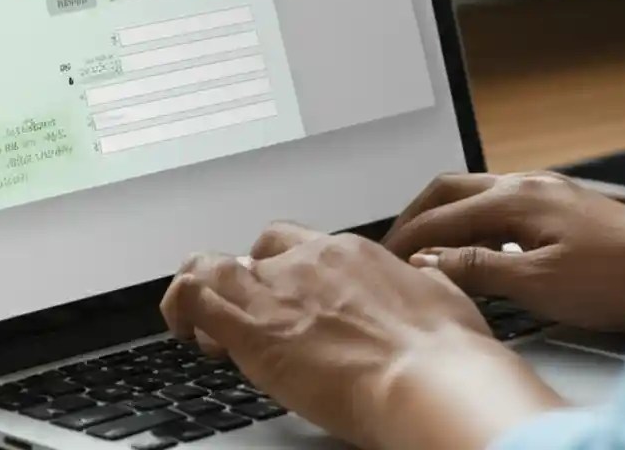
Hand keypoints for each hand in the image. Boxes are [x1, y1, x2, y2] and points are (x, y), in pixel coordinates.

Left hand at [160, 222, 565, 449]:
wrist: (429, 379)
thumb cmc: (445, 351)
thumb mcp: (441, 297)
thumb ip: (420, 283)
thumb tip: (423, 278)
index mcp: (352, 255)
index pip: (299, 245)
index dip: (284, 269)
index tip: (285, 297)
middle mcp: (310, 262)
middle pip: (256, 254)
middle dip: (246, 281)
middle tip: (250, 316)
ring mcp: (278, 292)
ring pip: (212, 268)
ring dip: (203, 292)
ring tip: (200, 325)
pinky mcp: (253, 330)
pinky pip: (194, 298)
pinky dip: (179, 307)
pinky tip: (182, 329)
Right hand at [383, 171, 624, 330]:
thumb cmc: (619, 277)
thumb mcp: (537, 283)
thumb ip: (477, 268)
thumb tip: (430, 262)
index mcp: (516, 198)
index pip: (440, 216)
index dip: (407, 241)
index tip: (384, 261)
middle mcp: (529, 184)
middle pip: (451, 190)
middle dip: (417, 216)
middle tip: (393, 246)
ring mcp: (548, 191)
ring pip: (477, 193)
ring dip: (446, 216)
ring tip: (427, 246)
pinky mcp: (565, 205)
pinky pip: (502, 203)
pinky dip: (475, 221)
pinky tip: (479, 247)